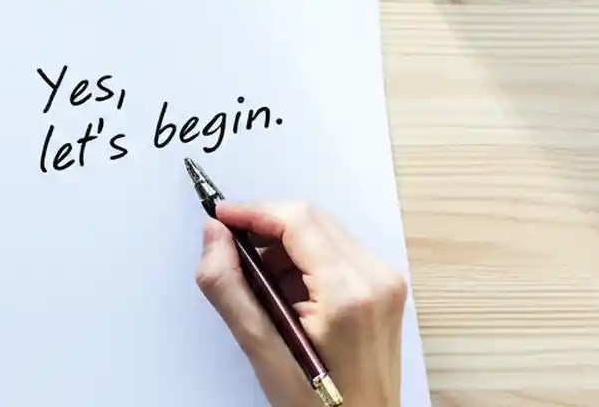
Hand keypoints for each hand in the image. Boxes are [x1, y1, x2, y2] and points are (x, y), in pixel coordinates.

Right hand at [195, 203, 406, 406]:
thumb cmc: (317, 405)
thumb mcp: (261, 349)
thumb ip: (229, 287)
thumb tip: (214, 235)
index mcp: (348, 291)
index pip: (297, 220)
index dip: (253, 211)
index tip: (220, 217)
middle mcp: (375, 277)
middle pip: (310, 219)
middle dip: (265, 227)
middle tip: (230, 249)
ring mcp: (384, 280)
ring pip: (322, 232)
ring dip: (283, 245)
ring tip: (260, 285)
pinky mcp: (383, 287)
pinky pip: (335, 251)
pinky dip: (303, 260)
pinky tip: (286, 292)